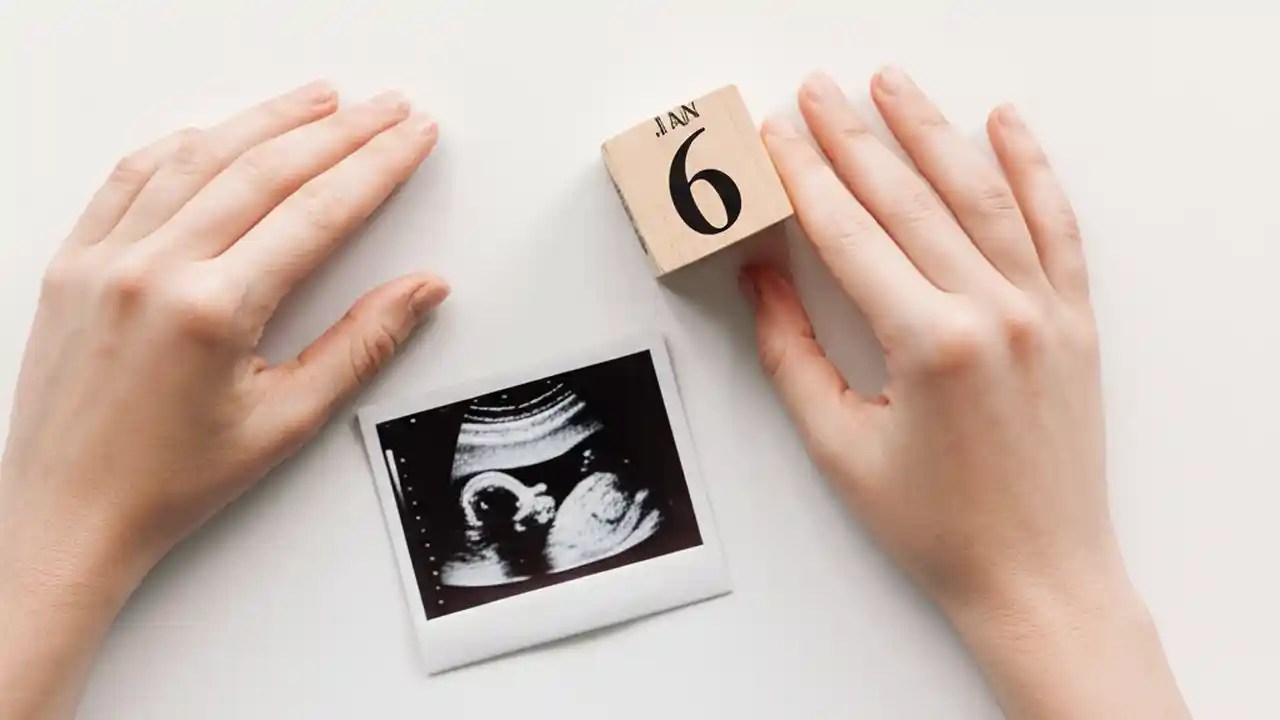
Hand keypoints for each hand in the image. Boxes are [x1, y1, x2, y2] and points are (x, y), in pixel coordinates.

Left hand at [0, 81, 447, 718]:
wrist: (68, 515)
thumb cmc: (168, 482)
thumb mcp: (286, 420)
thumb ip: (361, 345)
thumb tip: (420, 291)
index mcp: (210, 310)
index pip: (318, 212)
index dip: (376, 166)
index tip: (411, 139)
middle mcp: (152, 269)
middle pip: (266, 168)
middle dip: (339, 130)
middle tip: (386, 108)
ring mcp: (104, 258)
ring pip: (199, 155)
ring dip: (267, 119)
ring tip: (319, 99)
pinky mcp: (73, 261)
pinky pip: (132, 175)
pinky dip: (185, 143)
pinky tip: (219, 131)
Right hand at [743, 67, 1187, 717]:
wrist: (1038, 575)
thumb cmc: (937, 526)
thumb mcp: (841, 447)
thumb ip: (792, 355)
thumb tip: (761, 280)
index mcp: (931, 343)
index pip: (851, 234)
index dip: (806, 177)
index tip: (777, 134)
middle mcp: (995, 311)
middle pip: (910, 198)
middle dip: (854, 138)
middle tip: (815, 92)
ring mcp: (1044, 310)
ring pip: (982, 194)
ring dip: (931, 131)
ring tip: (890, 84)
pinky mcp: (1075, 320)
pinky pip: (1056, 224)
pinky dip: (1032, 168)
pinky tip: (1004, 123)